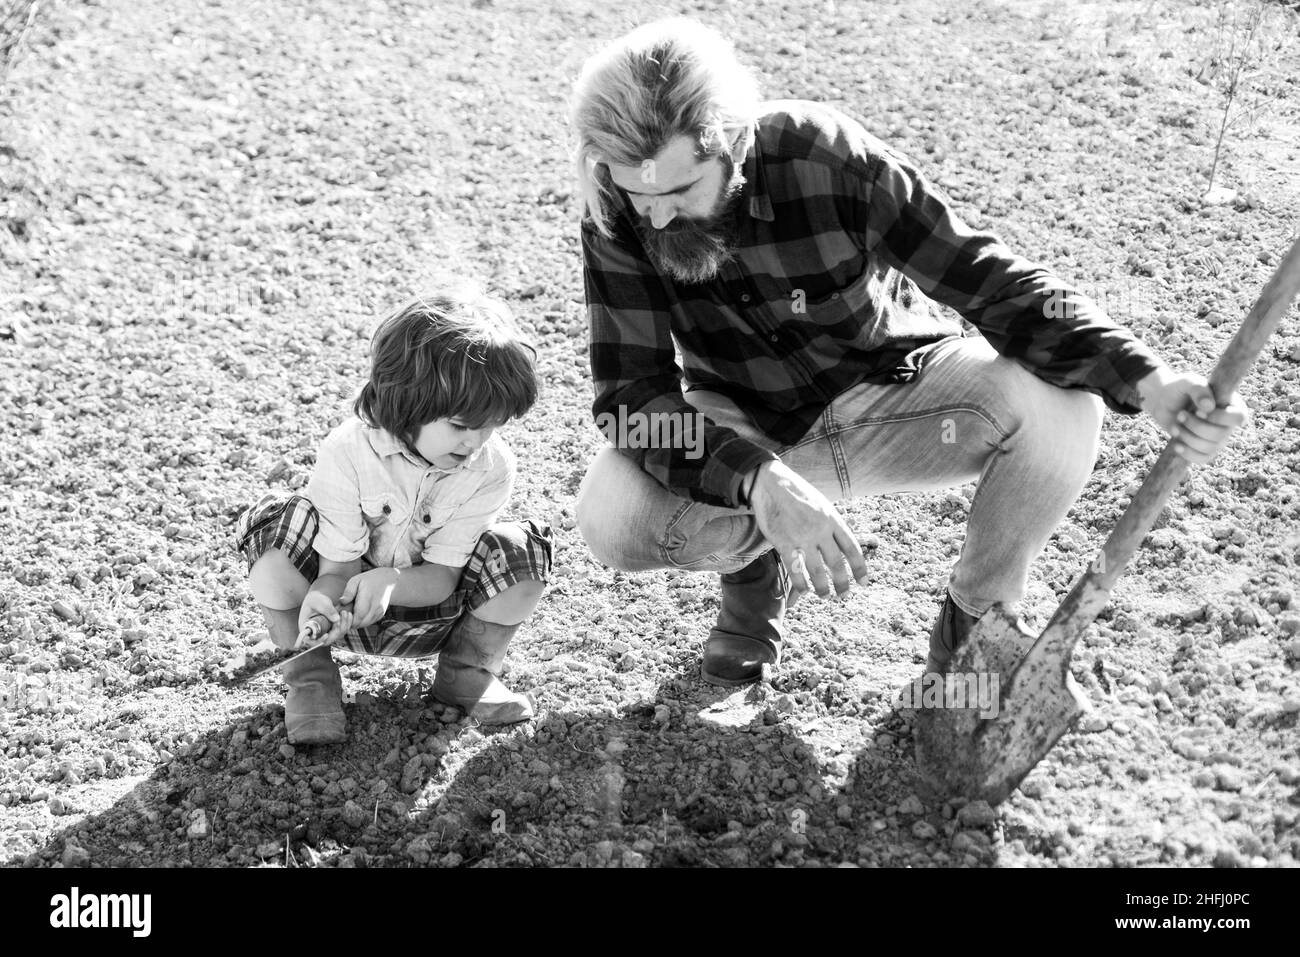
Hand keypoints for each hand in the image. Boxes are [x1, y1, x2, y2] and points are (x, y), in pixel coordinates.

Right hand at [297, 591, 352, 647]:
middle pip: (328, 640)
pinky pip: (341, 631)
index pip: (311, 641)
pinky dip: (346, 624)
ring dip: (344, 626)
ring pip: (337, 636)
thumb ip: (326, 609)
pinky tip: (348, 614)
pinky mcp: (333, 630)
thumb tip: (336, 619)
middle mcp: (316, 633)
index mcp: (307, 628)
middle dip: (337, 630)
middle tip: (342, 616)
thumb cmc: (315, 599)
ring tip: (345, 612)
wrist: (319, 598)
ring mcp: (325, 632)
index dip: (319, 641)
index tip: (326, 635)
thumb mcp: (318, 601)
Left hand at [339, 567, 401, 628]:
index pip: (359, 616)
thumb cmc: (368, 580)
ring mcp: (379, 612)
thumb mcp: (355, 581)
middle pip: (361, 623)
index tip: (342, 614)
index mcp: (368, 597)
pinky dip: (362, 621)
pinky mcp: (381, 615)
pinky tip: (358, 613)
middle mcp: (376, 607)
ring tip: (351, 613)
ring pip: (364, 624)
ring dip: (356, 622)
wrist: (386, 581)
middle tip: (344, 614)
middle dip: (350, 621)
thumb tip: (342, 602)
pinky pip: (369, 622)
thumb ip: (348, 592)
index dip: (349, 619)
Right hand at [748, 460, 868, 602]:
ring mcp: (802, 537)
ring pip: (817, 571)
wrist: (771, 484)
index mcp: (833, 519)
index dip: (859, 568)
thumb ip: (831, 524)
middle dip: (842, 583)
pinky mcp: (783, 542)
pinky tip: (804, 591)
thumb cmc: (797, 494)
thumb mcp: (822, 505)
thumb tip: (841, 545)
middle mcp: (820, 530)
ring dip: (822, 588)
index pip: (851, 549)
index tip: (863, 583)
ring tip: (824, 596)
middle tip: (844, 595)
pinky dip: (801, 584)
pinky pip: (795, 569)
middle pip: (836, 564)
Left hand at [1136, 366, 1248, 465]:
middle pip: (1220, 434)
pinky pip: (1203, 459)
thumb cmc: (1180, 389)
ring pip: (1210, 447)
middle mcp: (1228, 424)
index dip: (1219, 417)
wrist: (1163, 402)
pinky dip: (1188, 453)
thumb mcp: (1188, 382)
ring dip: (1188, 437)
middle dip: (1196, 426)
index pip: (1239, 417)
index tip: (1199, 410)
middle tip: (1180, 414)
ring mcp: (1217, 438)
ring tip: (1175, 425)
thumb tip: (1209, 406)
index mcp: (1231, 405)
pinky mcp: (1204, 449)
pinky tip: (1177, 444)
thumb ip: (1199, 388)